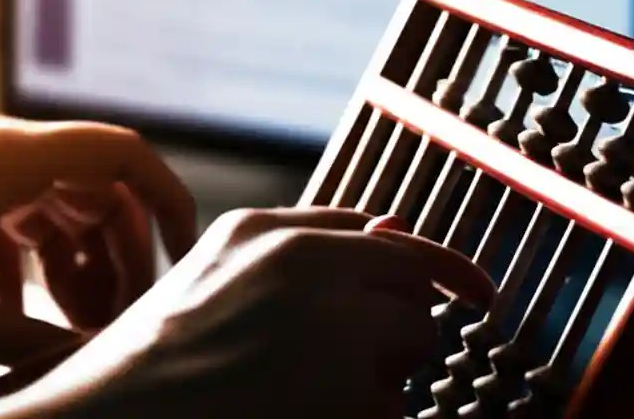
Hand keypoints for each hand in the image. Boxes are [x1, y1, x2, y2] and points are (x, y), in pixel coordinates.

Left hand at [0, 113, 196, 365]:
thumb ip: (14, 340)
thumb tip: (81, 367)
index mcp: (10, 158)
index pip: (122, 154)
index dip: (167, 197)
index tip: (184, 251)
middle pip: (95, 190)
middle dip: (119, 253)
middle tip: (123, 317)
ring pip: (54, 210)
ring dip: (75, 266)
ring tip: (78, 329)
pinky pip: (10, 225)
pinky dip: (27, 269)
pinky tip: (17, 320)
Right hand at [0, 208, 493, 418]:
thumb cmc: (154, 354)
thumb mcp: (221, 265)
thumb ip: (308, 239)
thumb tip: (396, 232)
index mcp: (285, 239)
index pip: (404, 243)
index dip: (450, 272)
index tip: (479, 294)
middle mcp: (318, 278)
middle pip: (417, 303)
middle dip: (394, 336)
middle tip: (334, 364)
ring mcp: (337, 341)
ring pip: (408, 362)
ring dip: (375, 384)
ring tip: (298, 395)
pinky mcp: (349, 406)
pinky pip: (389, 413)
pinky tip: (299, 417)